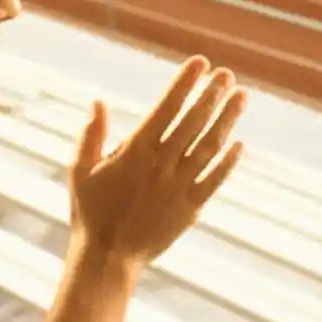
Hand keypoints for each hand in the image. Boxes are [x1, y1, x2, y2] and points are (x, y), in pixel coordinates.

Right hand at [67, 56, 246, 267]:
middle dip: (211, 94)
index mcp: (135, 151)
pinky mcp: (190, 209)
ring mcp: (178, 187)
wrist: (107, 257)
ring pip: (210, 146)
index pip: (167, 107)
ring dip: (227, 120)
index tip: (201, 63)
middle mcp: (161, 165)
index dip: (185, 83)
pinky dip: (228, 162)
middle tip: (227, 75)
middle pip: (194, 122)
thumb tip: (98, 101)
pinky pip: (214, 180)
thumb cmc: (90, 212)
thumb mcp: (80, 169)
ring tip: (241, 97)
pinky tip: (239, 144)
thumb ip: (91, 134)